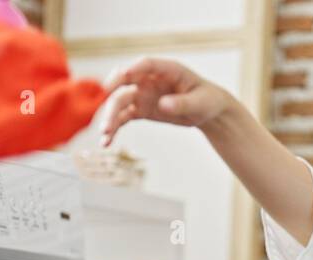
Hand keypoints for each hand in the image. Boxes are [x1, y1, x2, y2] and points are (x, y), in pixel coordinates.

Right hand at [99, 56, 234, 146]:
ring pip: (120, 103)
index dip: (134, 68)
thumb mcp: (200, 102)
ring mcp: (142, 94)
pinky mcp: (140, 110)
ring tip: (104, 134)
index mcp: (167, 70)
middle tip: (107, 115)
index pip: (146, 64)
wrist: (207, 111)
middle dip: (113, 98)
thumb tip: (163, 105)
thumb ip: (182, 103)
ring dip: (110, 117)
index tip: (123, 75)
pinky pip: (123, 118)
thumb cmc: (206, 100)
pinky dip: (114, 128)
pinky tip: (106, 142)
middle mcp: (149, 80)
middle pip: (124, 84)